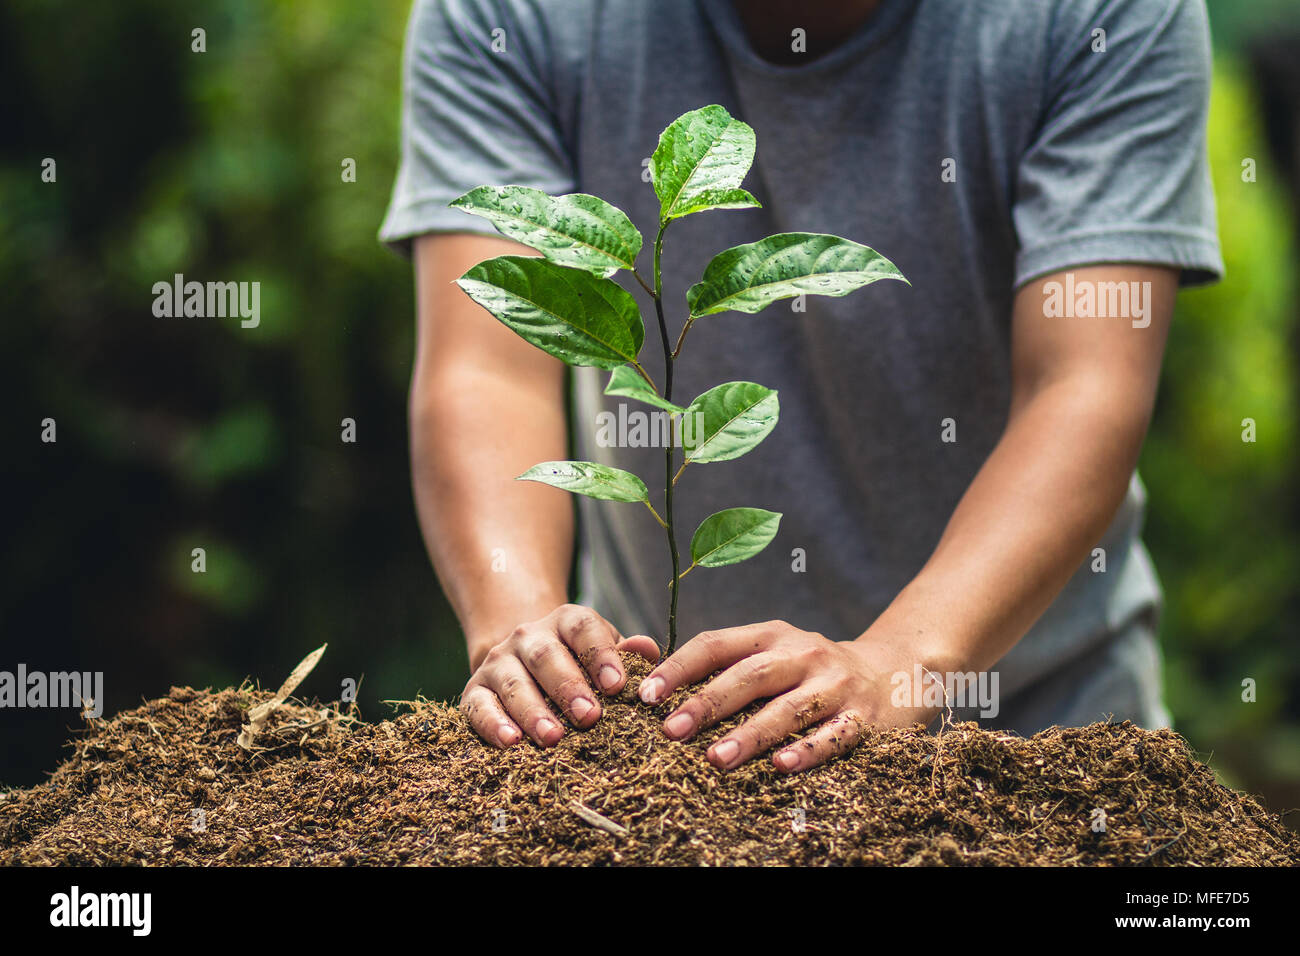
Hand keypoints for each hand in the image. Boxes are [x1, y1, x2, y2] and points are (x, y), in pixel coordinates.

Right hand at [460, 604, 659, 748]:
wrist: (526, 664)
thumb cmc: (580, 666)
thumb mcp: (605, 655)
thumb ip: (626, 655)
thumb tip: (647, 649)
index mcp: (566, 622)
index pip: (583, 629)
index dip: (600, 654)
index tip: (617, 685)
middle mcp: (529, 636)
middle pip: (547, 657)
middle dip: (568, 687)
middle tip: (589, 717)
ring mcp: (499, 662)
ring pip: (514, 683)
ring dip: (533, 711)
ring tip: (552, 737)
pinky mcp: (475, 690)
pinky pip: (479, 706)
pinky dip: (492, 724)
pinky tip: (510, 742)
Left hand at [637, 620, 935, 772]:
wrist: (895, 670)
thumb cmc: (811, 670)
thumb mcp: (773, 653)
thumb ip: (725, 665)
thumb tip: (654, 686)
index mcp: (771, 636)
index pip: (717, 644)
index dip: (679, 668)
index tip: (647, 695)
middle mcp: (803, 653)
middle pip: (750, 676)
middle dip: (708, 703)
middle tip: (673, 730)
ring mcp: (835, 684)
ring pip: (788, 708)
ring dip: (750, 734)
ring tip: (717, 758)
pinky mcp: (864, 716)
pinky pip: (833, 735)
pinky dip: (808, 751)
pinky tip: (782, 767)